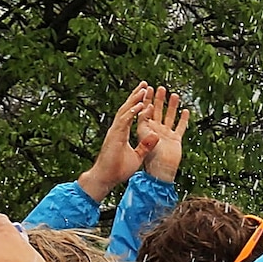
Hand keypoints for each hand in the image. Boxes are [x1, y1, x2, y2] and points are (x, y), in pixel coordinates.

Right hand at [77, 85, 150, 200]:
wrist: (106, 177)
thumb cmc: (118, 169)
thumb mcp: (137, 156)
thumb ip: (145, 146)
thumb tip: (156, 137)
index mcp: (121, 132)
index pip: (130, 114)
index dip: (137, 104)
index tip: (145, 95)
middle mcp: (117, 129)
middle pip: (127, 108)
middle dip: (136, 96)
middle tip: (145, 84)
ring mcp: (115, 131)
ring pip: (125, 111)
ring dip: (135, 100)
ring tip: (144, 89)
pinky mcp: (115, 136)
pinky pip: (125, 121)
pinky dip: (133, 112)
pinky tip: (140, 105)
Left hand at [137, 86, 189, 184]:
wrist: (158, 175)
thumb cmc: (149, 162)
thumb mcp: (143, 147)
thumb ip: (147, 138)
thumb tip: (154, 130)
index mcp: (143, 130)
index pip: (144, 112)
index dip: (145, 101)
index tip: (147, 90)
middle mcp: (154, 130)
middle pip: (156, 111)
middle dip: (157, 99)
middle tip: (159, 88)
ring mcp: (165, 134)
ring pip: (169, 117)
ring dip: (171, 106)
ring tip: (174, 95)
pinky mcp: (175, 140)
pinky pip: (180, 128)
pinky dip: (183, 120)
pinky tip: (186, 111)